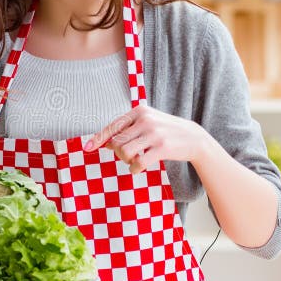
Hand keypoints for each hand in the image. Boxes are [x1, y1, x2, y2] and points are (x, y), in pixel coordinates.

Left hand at [84, 104, 207, 172]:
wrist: (194, 138)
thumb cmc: (166, 131)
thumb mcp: (148, 122)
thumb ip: (128, 129)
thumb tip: (104, 142)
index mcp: (139, 111)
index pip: (112, 126)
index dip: (98, 138)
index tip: (87, 148)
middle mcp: (145, 120)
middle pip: (116, 142)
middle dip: (118, 153)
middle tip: (129, 155)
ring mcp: (154, 133)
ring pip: (124, 153)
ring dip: (126, 161)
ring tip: (134, 160)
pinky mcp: (162, 148)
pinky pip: (138, 163)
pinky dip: (135, 169)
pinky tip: (139, 168)